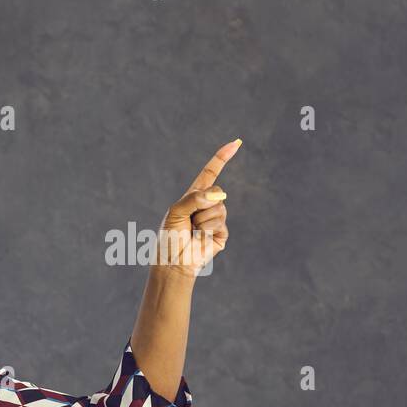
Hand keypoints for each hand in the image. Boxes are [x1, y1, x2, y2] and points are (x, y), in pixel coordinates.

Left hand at [155, 138, 240, 278]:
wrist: (174, 262)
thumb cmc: (170, 237)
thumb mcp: (176, 211)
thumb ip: (194, 198)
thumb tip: (219, 195)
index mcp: (194, 196)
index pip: (210, 173)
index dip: (222, 158)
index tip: (237, 143)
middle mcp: (207, 205)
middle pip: (218, 191)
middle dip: (203, 204)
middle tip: (190, 220)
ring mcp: (216, 219)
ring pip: (220, 208)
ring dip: (203, 220)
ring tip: (193, 231)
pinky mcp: (222, 234)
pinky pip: (221, 224)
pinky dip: (208, 231)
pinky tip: (201, 239)